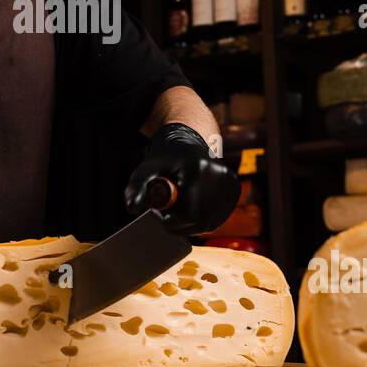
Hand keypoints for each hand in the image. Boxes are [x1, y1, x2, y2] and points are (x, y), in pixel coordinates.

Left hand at [124, 122, 239, 235]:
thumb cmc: (164, 159)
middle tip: (165, 214)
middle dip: (178, 224)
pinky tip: (191, 207)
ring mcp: (230, 183)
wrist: (187, 142)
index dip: (169, 220)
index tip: (157, 212)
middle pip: (200, 222)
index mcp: (198, 169)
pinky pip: (217, 217)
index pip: (188, 214)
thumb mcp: (146, 171)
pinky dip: (202, 219)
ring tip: (177, 208)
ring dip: (190, 224)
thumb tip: (131, 208)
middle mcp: (219, 176)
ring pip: (210, 223)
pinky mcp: (235, 189)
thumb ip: (136, 189)